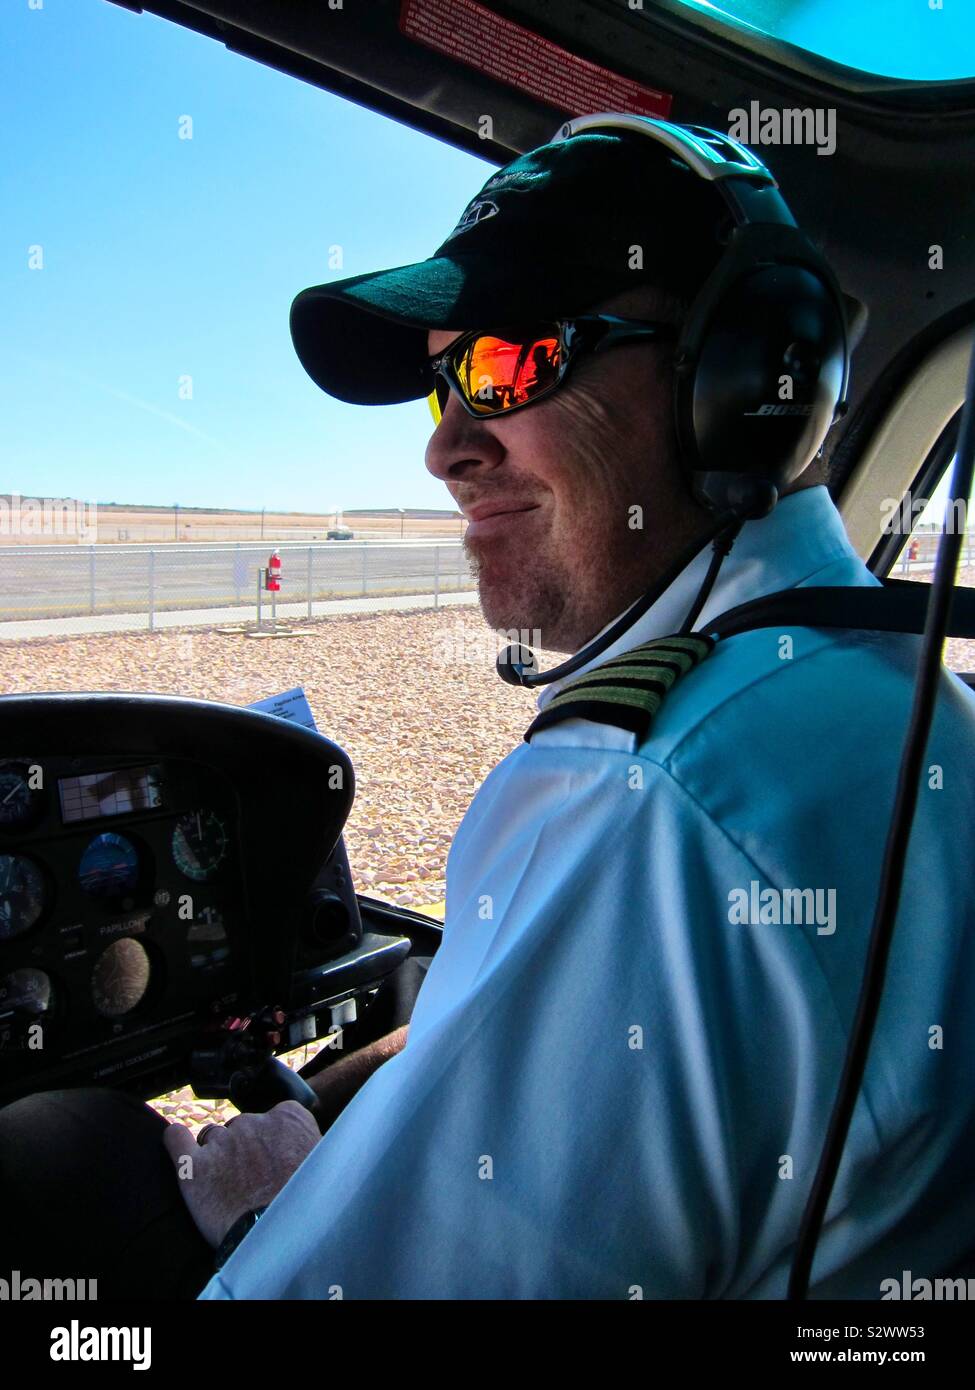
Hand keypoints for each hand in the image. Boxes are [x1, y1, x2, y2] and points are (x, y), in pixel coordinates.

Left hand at [163, 1101, 320, 1247]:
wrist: (280, 1235)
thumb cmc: (305, 1206)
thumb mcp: (321, 1165)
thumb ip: (305, 1146)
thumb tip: (299, 1151)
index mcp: (289, 1118)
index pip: (274, 1117)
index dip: (271, 1140)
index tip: (273, 1161)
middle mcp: (254, 1122)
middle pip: (241, 1127)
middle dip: (243, 1150)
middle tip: (250, 1182)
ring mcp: (222, 1141)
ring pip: (212, 1137)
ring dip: (217, 1155)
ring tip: (225, 1185)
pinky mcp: (194, 1165)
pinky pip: (176, 1138)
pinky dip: (176, 1140)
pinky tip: (178, 1144)